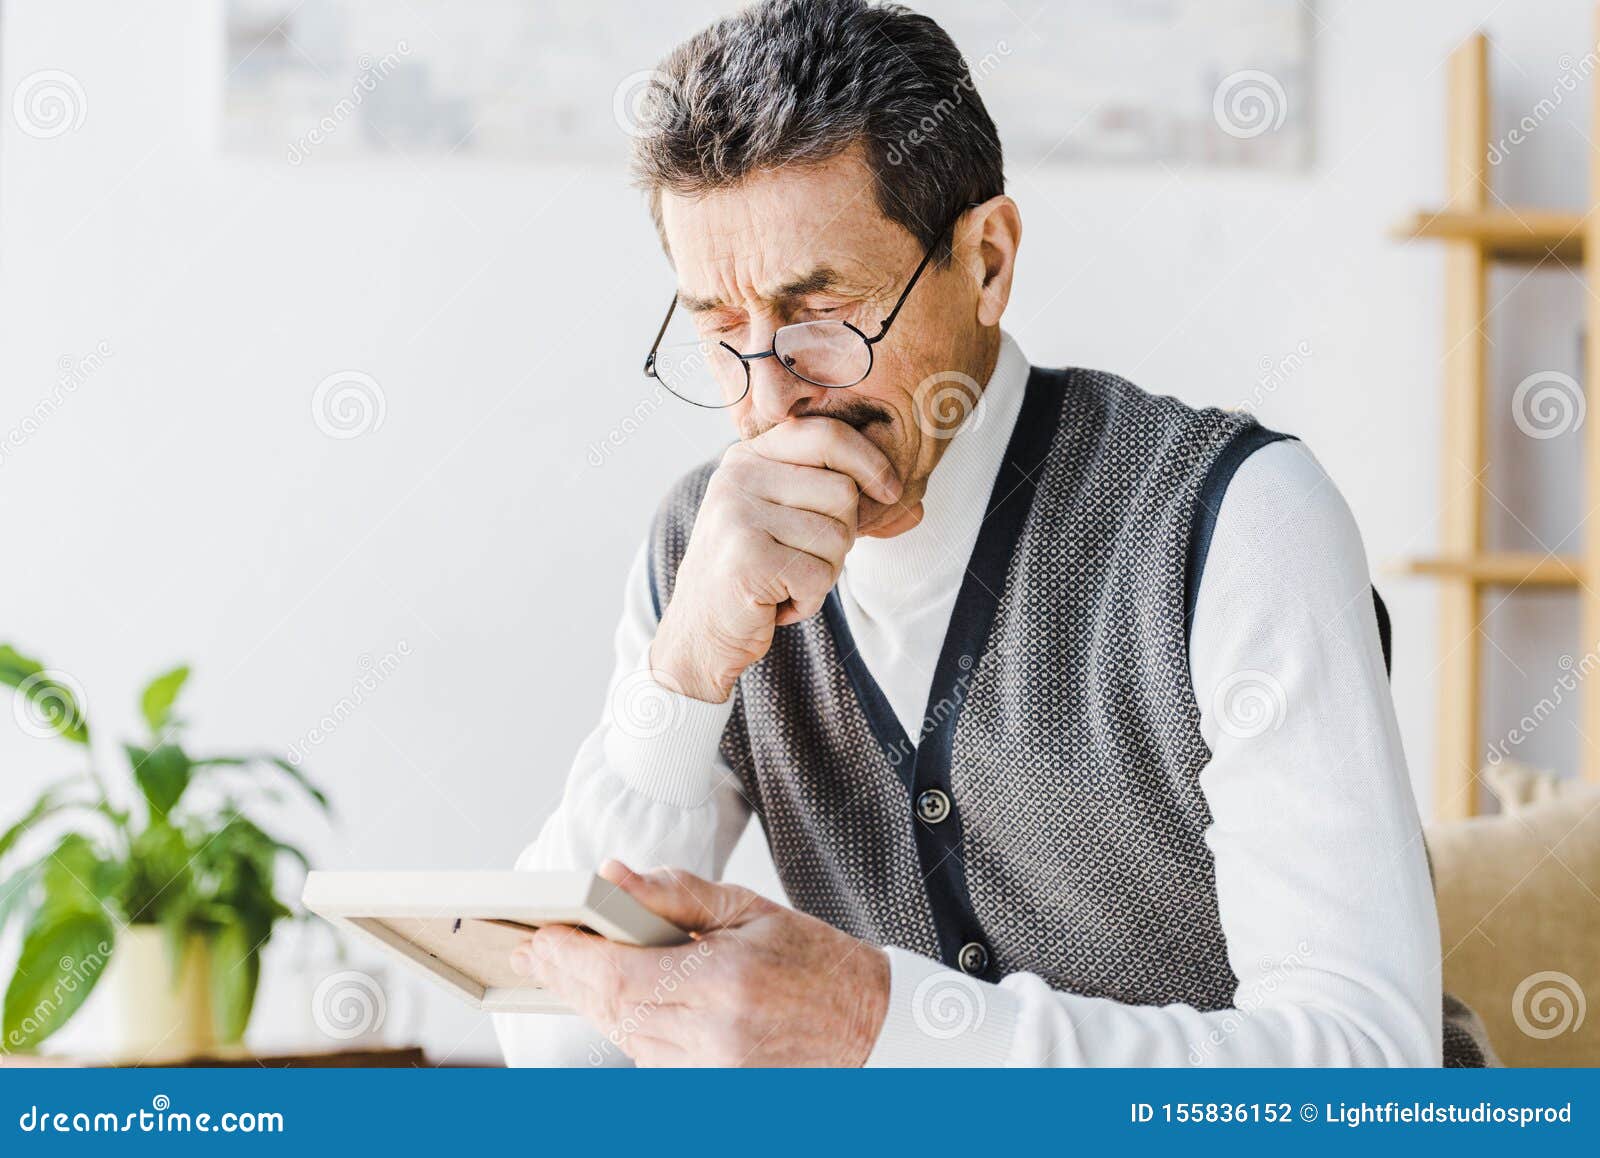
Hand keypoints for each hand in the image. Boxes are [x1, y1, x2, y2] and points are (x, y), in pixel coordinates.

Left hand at [509, 860, 889, 1066]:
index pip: (620, 975)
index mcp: (724, 982)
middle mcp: (713, 1035)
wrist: (868, 1027)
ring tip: (563, 967)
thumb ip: (675, 893)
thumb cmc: (814, 961)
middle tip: (534, 949)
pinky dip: (625, 1025)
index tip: (540, 935)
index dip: (571, 958)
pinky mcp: (711, 1090)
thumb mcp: (748, 909)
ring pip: (623, 1037)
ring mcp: (712, 1071)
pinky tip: (613, 998)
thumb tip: (612, 876)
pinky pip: (648, 1057)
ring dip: (590, 1001)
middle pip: (610, 1009)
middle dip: (566, 977)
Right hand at [651, 416, 919, 702]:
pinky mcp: (746, 557)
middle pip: (842, 492)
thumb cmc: (754, 571)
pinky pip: (819, 576)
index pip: (826, 436)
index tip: (889, 490)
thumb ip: (823, 488)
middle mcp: (739, 477)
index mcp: (749, 457)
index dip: (869, 461)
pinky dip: (809, 600)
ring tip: (787, 581)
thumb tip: (905, 495)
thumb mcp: (780, 513)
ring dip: (825, 573)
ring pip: (837, 537)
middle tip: (805, 559)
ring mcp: (738, 514)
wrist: (701, 630)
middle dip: (842, 536)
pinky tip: (778, 602)